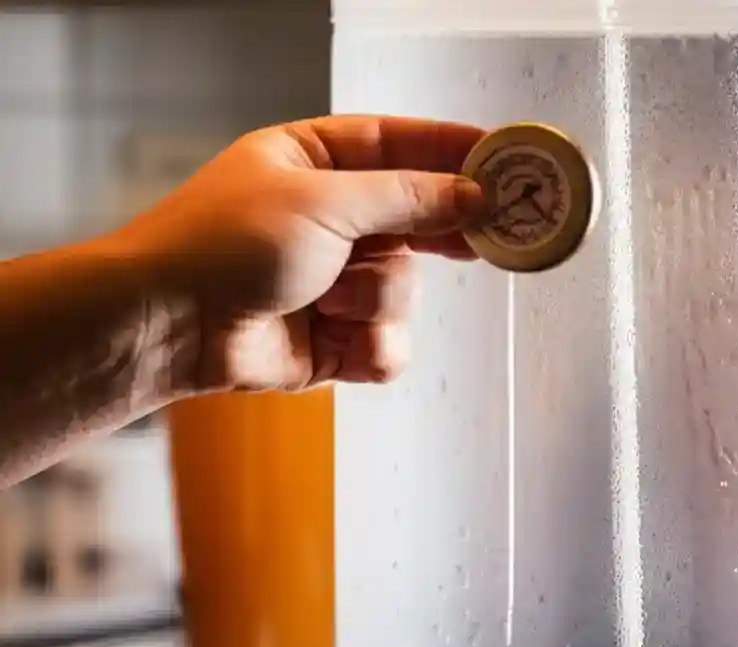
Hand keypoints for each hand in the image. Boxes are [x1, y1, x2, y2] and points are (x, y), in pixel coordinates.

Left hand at [125, 115, 486, 392]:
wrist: (168, 326)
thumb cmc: (225, 243)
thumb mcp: (325, 200)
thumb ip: (408, 198)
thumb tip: (472, 195)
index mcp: (318, 164)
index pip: (402, 146)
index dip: (455, 152)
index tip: (506, 159)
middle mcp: (332, 220)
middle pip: (419, 222)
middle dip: (442, 236)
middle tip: (489, 237)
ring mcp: (335, 281)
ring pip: (407, 291)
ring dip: (377, 299)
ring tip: (331, 299)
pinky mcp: (337, 339)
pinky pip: (391, 346)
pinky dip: (370, 346)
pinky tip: (336, 338)